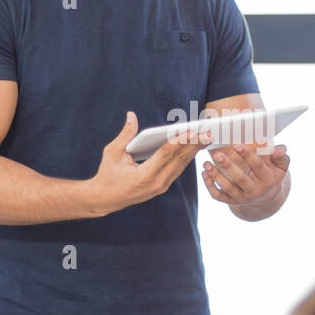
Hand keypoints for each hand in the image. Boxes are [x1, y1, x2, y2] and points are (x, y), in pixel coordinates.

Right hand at [88, 112, 211, 214]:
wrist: (106, 199)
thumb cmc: (108, 174)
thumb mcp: (112, 153)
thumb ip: (125, 134)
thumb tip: (131, 115)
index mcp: (144, 175)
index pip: (165, 155)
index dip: (179, 141)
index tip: (191, 130)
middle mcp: (156, 183)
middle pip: (178, 160)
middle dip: (194, 144)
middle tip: (208, 131)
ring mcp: (161, 186)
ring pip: (181, 165)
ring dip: (194, 151)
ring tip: (207, 136)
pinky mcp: (162, 187)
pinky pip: (178, 170)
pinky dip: (187, 157)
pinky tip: (196, 147)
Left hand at [200, 141, 289, 209]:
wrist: (266, 198)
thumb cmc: (272, 175)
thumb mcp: (281, 167)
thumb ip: (281, 156)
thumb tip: (279, 149)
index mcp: (267, 180)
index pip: (258, 167)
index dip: (248, 156)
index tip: (236, 145)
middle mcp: (255, 191)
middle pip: (241, 179)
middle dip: (229, 167)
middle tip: (218, 154)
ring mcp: (242, 197)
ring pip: (227, 188)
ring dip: (216, 176)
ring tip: (206, 163)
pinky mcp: (231, 201)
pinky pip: (218, 196)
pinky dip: (209, 186)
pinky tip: (204, 173)